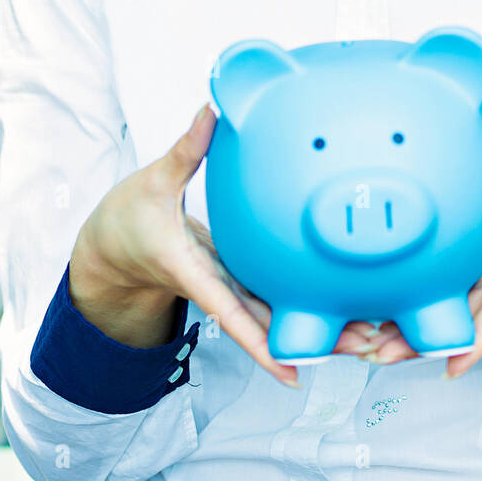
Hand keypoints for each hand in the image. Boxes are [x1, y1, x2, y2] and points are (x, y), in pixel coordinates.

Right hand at [71, 104, 384, 388]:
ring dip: (320, 329)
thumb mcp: (153, 182)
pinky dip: (305, 306)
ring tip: (371, 336)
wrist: (109, 250)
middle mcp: (216, 287)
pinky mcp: (237, 277)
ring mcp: (229, 285)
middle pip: (269, 325)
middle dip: (313, 342)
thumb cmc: (125, 221)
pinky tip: (342, 309)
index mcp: (192, 271)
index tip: (293, 373)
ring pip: (278, 316)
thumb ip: (187, 148)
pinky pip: (274, 297)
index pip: (231, 313)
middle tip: (366, 348)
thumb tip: (211, 107)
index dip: (262, 346)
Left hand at [354, 95, 481, 378]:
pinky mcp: (475, 265)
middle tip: (377, 356)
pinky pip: (443, 290)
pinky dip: (414, 304)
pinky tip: (374, 313)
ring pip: (446, 310)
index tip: (452, 364)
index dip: (478, 335)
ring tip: (362, 346)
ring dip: (408, 330)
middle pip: (462, 318)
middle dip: (424, 341)